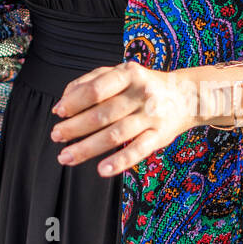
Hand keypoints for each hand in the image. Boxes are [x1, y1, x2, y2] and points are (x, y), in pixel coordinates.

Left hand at [48, 63, 193, 176]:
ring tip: (66, 156)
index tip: (58, 112)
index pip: (96, 89)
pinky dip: (119, 161)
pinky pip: (138, 150)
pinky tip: (101, 169)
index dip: (74, 102)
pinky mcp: (161, 136)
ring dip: (88, 148)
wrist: (186, 95)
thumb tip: (62, 102)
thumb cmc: (143, 85)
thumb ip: (90, 82)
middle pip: (102, 114)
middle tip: (56, 136)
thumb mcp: (119, 74)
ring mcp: (152, 116)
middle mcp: (141, 94)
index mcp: (128, 74)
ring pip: (116, 134)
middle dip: (74, 128)